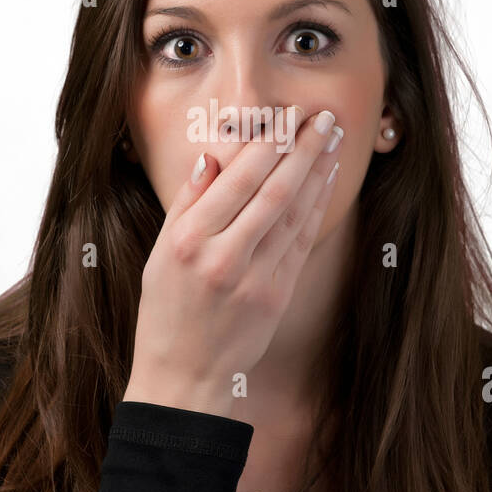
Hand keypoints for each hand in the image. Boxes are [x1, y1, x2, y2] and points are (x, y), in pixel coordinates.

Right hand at [122, 106, 343, 416]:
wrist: (184, 374)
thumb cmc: (166, 309)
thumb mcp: (160, 253)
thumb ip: (187, 204)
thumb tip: (211, 157)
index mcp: (189, 241)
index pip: (237, 180)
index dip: (266, 145)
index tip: (283, 118)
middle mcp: (224, 257)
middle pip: (273, 191)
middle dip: (303, 149)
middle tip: (323, 118)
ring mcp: (255, 279)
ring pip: (294, 214)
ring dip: (316, 173)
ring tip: (331, 140)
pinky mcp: (277, 296)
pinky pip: (301, 241)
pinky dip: (315, 207)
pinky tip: (324, 182)